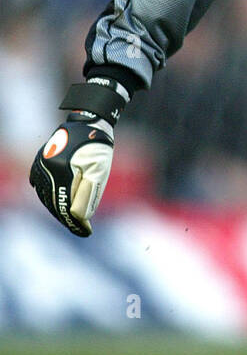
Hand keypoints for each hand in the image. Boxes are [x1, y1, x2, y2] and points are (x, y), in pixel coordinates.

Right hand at [29, 79, 126, 236]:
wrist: (89, 122)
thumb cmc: (98, 146)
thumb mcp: (98, 172)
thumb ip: (87, 196)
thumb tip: (78, 218)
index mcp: (61, 171)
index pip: (66, 206)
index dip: (76, 223)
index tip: (86, 232)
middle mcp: (46, 169)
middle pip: (54, 203)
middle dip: (67, 219)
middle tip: (80, 228)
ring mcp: (41, 165)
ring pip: (46, 195)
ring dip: (57, 209)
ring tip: (71, 219)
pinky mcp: (40, 162)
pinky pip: (41, 185)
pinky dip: (49, 196)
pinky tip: (59, 203)